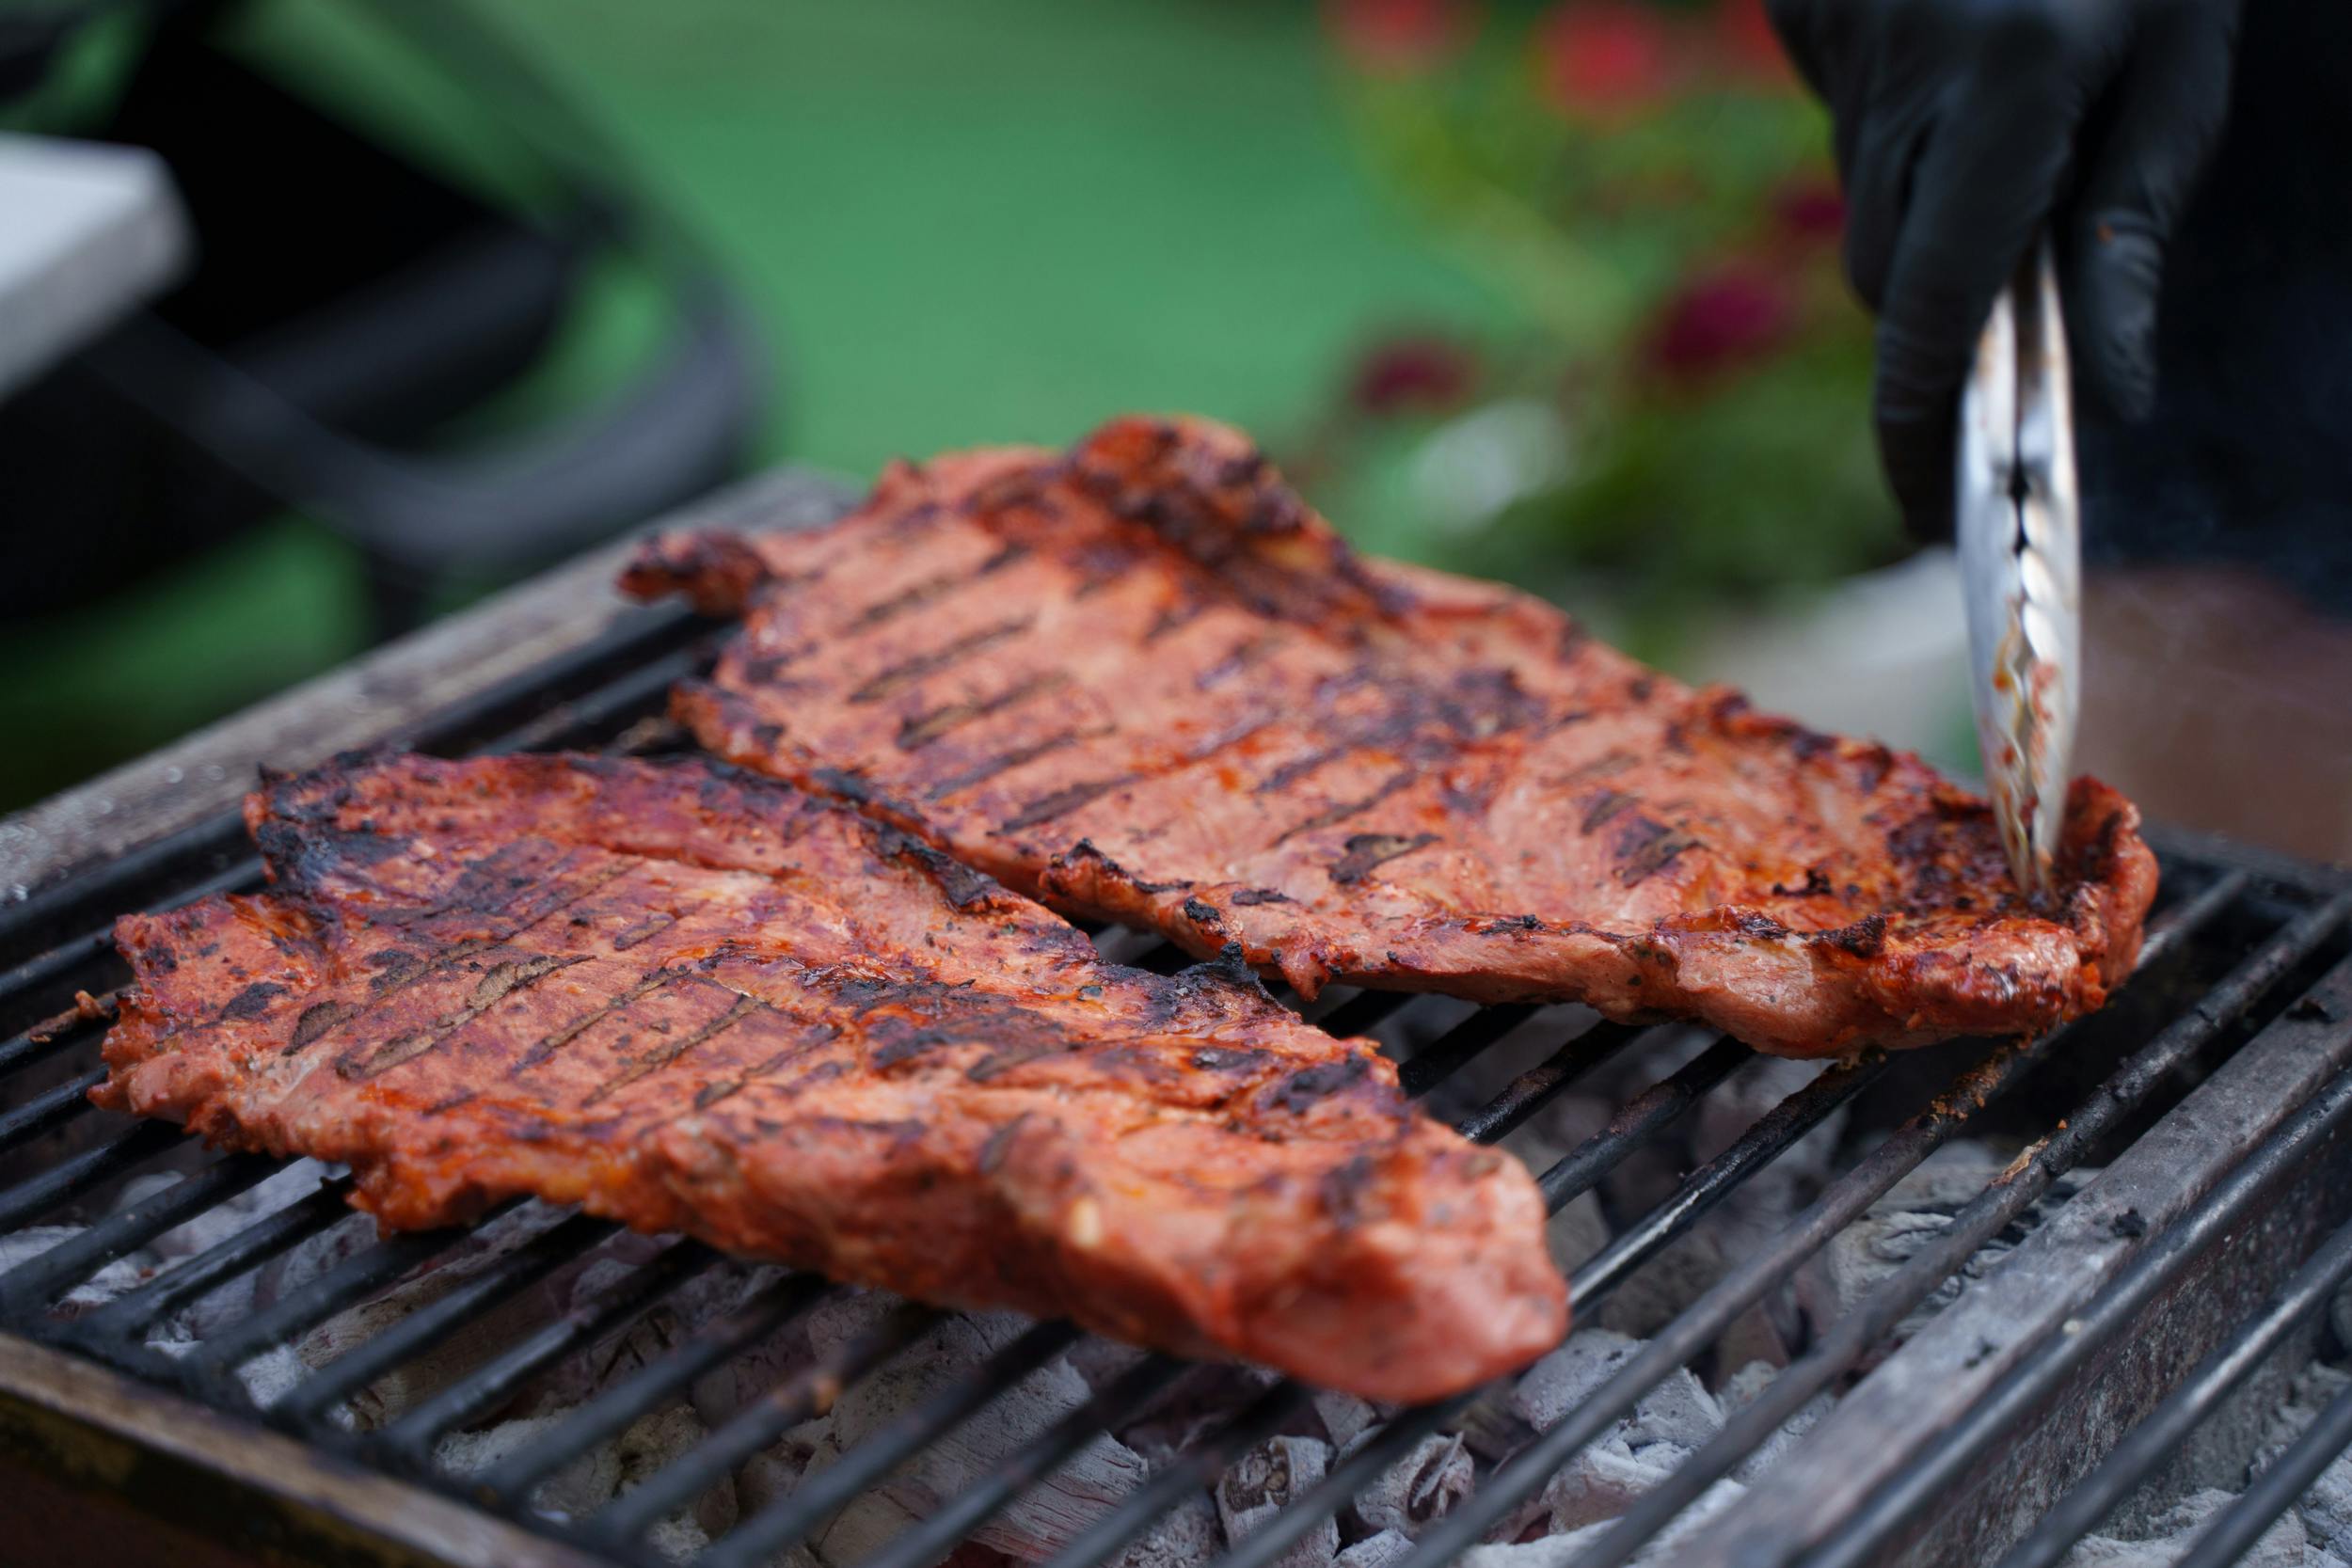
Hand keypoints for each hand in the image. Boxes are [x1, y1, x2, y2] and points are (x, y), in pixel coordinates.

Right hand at [1763, 0, 2240, 537]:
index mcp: (2006, 91)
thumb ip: (2134, 231)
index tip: (1926, 509)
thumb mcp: (2179, 66)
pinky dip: (1896, 139)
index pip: (1931, 314)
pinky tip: (1953, 65)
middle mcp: (1906, 80)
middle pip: (1888, 278)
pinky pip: (1844, 131)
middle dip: (1946, 309)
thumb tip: (2115, 392)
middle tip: (2021, 273)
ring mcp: (1841, 45)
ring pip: (1868, 212)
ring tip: (2008, 122)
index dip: (1918, 432)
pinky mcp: (1806, 17)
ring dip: (1931, 215)